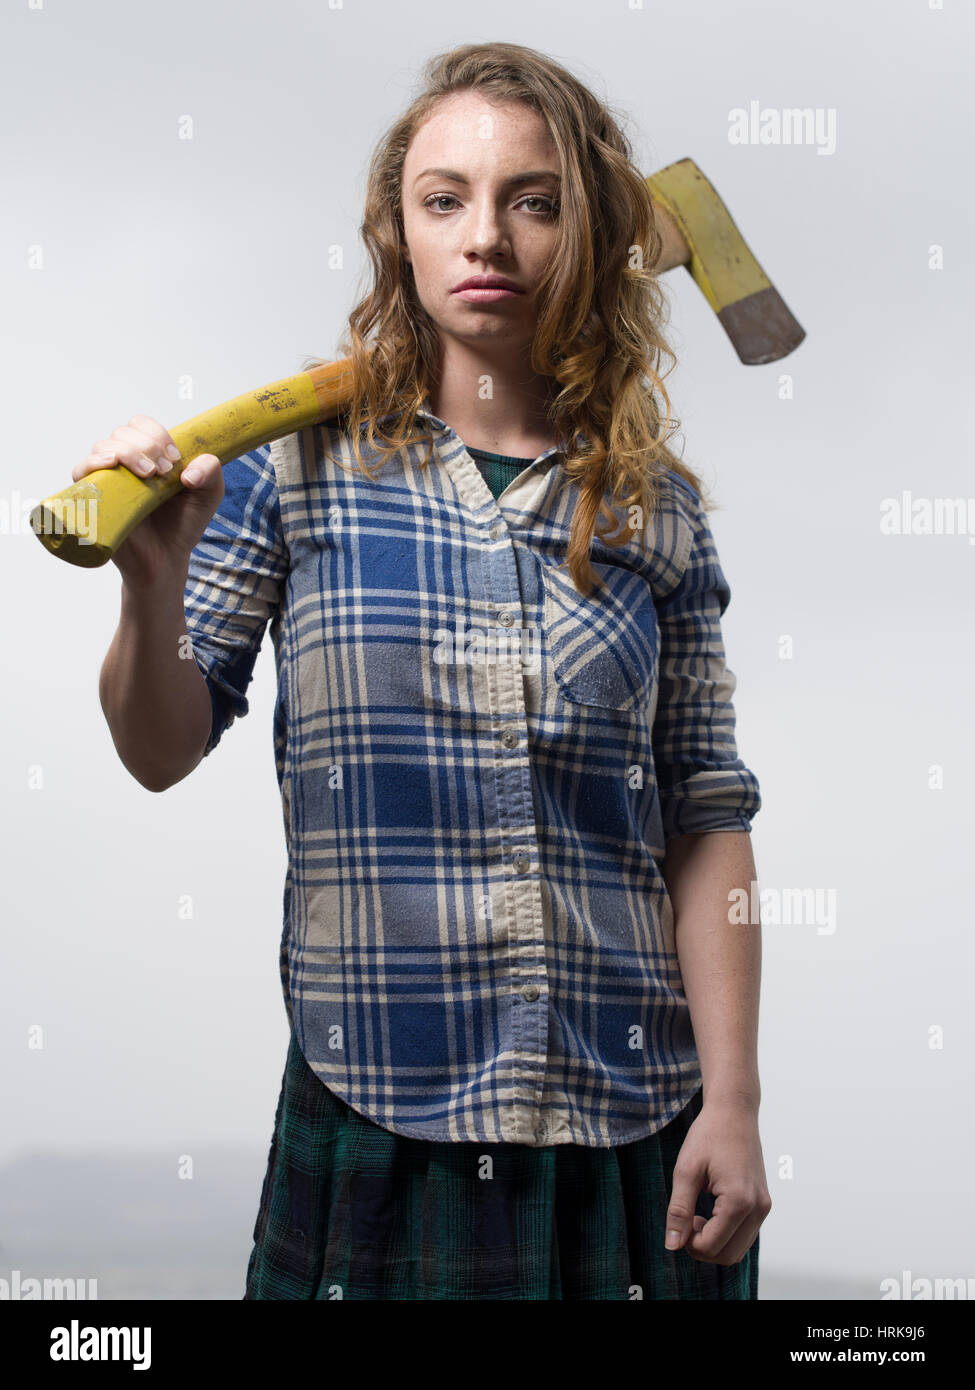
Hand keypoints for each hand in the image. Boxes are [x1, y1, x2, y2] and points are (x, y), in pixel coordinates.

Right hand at [72, 414, 223, 588]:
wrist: (166, 559)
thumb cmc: (183, 525)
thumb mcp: (209, 494)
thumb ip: (211, 471)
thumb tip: (190, 470)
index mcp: (147, 455)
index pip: (141, 425)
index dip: (157, 434)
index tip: (174, 458)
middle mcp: (124, 464)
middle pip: (123, 433)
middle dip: (147, 445)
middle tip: (164, 470)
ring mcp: (107, 480)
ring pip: (104, 446)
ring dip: (128, 452)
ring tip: (149, 475)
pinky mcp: (93, 498)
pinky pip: (81, 470)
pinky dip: (93, 461)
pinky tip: (112, 463)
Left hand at [664, 1098, 771, 1264]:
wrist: (734, 1111)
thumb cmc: (709, 1135)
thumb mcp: (686, 1170)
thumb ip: (678, 1210)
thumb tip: (672, 1245)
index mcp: (739, 1200)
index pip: (712, 1246)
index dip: (688, 1243)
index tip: (679, 1222)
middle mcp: (758, 1208)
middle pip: (728, 1256)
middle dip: (702, 1248)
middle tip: (685, 1223)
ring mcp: (764, 1206)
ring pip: (738, 1249)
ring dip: (715, 1243)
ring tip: (696, 1216)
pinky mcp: (763, 1202)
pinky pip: (745, 1234)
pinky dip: (726, 1234)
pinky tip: (709, 1212)